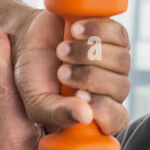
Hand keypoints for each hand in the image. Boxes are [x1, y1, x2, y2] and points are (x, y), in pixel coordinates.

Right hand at [9, 8, 130, 134]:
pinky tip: (75, 30)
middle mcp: (110, 90)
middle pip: (120, 88)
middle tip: (61, 71)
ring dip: (89, 54)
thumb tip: (86, 117)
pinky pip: (119, 36)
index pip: (116, 119)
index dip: (103, 109)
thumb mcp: (38, 102)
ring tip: (62, 50)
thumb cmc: (33, 76)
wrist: (28, 39)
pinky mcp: (116, 37)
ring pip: (120, 61)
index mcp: (95, 113)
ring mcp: (116, 63)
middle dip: (88, 78)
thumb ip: (59, 114)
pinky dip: (97, 31)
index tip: (79, 96)